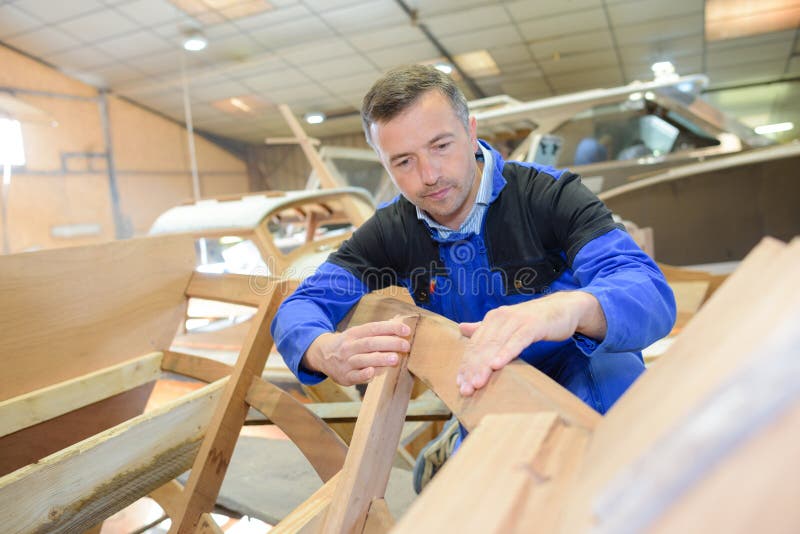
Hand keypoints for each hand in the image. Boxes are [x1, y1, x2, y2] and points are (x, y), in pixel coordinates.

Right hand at [303, 319, 410, 385]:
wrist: (322, 356)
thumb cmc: (348, 344)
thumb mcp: (357, 333)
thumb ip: (376, 331)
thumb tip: (399, 322)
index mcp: (354, 333)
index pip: (373, 328)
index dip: (390, 328)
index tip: (406, 330)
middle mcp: (349, 347)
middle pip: (370, 343)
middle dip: (389, 343)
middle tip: (405, 346)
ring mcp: (346, 362)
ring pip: (363, 360)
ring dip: (380, 359)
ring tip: (395, 359)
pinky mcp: (345, 377)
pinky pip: (355, 376)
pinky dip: (364, 375)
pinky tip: (373, 372)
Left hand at [456, 291, 604, 395]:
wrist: (564, 307)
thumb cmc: (535, 320)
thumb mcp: (508, 324)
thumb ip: (486, 328)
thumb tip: (461, 328)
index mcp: (492, 319)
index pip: (474, 345)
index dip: (466, 364)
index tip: (459, 384)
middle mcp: (500, 318)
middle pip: (482, 347)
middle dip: (472, 369)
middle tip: (466, 389)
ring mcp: (516, 320)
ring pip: (496, 345)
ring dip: (485, 365)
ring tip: (477, 383)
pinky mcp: (532, 325)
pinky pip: (517, 340)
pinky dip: (506, 353)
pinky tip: (497, 365)